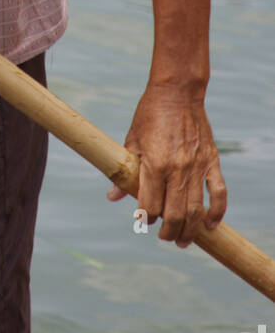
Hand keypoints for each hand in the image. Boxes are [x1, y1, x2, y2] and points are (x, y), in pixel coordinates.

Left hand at [107, 84, 226, 246]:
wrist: (177, 93)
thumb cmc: (149, 114)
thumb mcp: (132, 140)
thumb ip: (125, 171)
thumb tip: (112, 197)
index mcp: (154, 164)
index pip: (150, 205)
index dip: (146, 218)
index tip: (144, 221)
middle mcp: (177, 169)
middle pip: (174, 214)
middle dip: (168, 232)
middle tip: (165, 238)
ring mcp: (197, 167)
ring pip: (196, 210)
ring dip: (189, 230)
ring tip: (184, 240)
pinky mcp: (211, 162)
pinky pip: (219, 193)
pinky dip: (217, 213)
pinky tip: (210, 225)